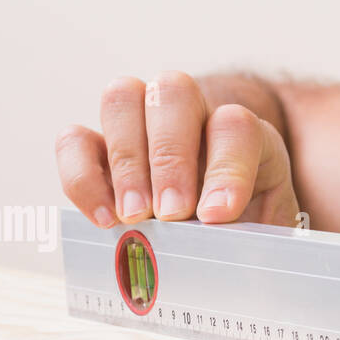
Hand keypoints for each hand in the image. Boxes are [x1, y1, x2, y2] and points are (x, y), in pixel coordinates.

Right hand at [55, 71, 300, 228]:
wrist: (219, 235)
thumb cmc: (244, 228)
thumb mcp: (265, 231)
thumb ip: (255, 234)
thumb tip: (228, 246)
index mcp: (243, 133)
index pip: (234, 125)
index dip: (226, 169)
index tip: (218, 215)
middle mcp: (192, 115)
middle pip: (174, 93)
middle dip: (169, 157)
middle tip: (172, 213)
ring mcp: (141, 125)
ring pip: (122, 97)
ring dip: (126, 160)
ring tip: (134, 216)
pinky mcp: (98, 150)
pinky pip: (74, 140)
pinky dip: (82, 177)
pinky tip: (105, 220)